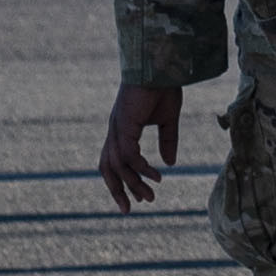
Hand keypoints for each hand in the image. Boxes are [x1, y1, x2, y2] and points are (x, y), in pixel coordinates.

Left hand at [96, 83, 180, 212]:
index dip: (119, 181)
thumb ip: (168, 141)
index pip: (112, 161)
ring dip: (134, 183)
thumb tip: (169, 164)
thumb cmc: (163, 87)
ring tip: (151, 196)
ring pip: (118, 165)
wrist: (161, 65)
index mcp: (121, 128)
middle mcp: (115, 130)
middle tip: (129, 210)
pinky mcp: (124, 125)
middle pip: (106, 167)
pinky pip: (129, 155)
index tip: (133, 201)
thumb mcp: (168, 120)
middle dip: (116, 190)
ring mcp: (117, 127)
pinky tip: (156, 176)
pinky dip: (141, 168)